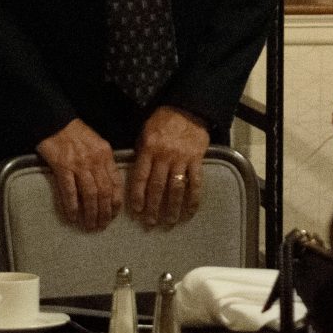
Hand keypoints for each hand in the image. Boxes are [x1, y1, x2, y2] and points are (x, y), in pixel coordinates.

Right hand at [36, 119, 120, 231]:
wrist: (55, 122)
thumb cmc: (76, 133)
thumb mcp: (97, 144)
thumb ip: (104, 162)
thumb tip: (108, 184)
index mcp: (106, 155)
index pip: (116, 183)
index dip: (116, 202)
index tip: (113, 215)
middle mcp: (95, 161)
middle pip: (104, 192)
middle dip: (104, 212)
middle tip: (101, 226)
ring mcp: (79, 165)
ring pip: (90, 194)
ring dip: (91, 213)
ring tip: (89, 225)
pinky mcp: (62, 167)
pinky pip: (69, 191)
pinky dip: (72, 206)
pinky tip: (72, 216)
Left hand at [128, 107, 210, 226]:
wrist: (188, 109)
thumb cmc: (163, 121)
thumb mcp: (145, 132)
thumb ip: (141, 153)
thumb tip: (135, 176)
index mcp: (148, 149)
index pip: (140, 177)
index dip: (137, 196)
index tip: (136, 211)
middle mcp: (164, 156)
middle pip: (157, 187)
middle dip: (153, 208)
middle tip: (150, 223)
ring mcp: (181, 159)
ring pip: (175, 188)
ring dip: (172, 208)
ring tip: (169, 222)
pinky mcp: (197, 160)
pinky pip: (195, 183)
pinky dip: (193, 199)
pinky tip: (189, 212)